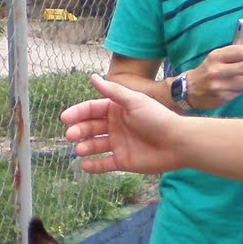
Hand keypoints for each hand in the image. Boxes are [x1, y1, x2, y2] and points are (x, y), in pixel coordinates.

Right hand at [63, 74, 188, 174]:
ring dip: (85, 147)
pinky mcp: (123, 161)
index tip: (65, 118)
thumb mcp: (134, 102)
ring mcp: (118, 144)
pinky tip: (84, 165)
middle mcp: (115, 126)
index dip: (78, 113)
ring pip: (95, 146)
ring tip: (79, 150)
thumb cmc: (157, 118)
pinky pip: (104, 164)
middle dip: (79, 131)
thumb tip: (92, 77)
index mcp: (117, 109)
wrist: (177, 142)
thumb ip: (113, 92)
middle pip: (90, 127)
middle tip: (71, 135)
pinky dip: (94, 166)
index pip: (92, 109)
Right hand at [187, 44, 242, 110]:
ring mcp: (219, 86)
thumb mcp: (216, 58)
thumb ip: (234, 55)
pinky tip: (235, 87)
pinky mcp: (222, 98)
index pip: (242, 51)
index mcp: (216, 56)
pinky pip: (241, 92)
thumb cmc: (207, 71)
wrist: (187, 90)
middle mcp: (217, 70)